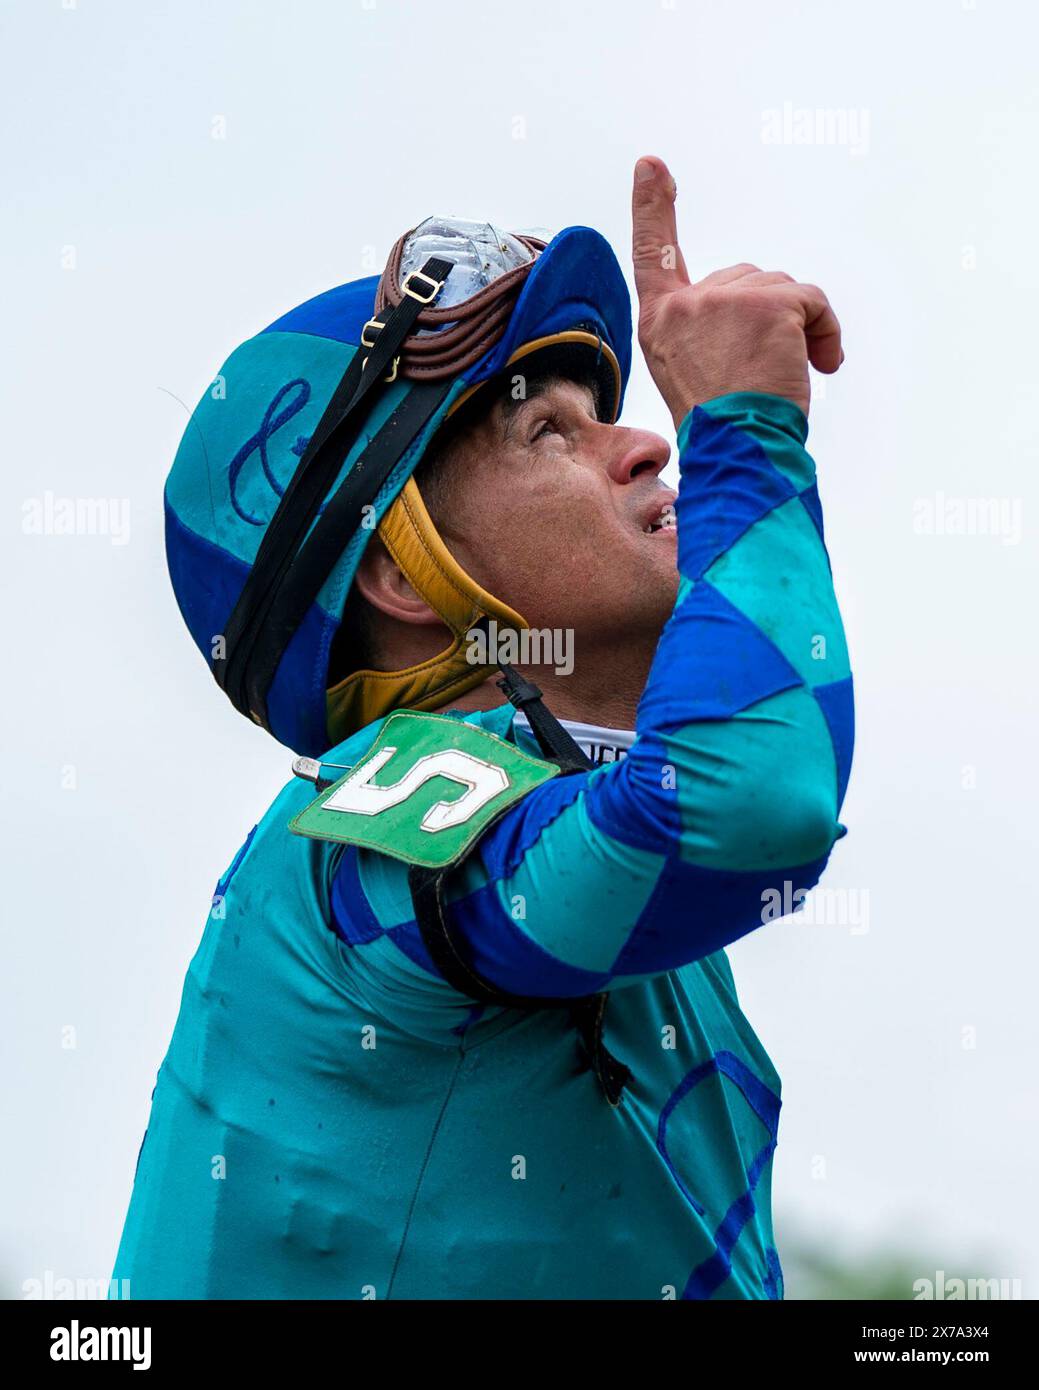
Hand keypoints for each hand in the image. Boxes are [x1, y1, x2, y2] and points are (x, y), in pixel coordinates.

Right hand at [631, 154, 843, 425]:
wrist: (737, 451)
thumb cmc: (722, 425)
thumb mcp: (692, 371)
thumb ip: (710, 327)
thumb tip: (762, 305)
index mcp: (660, 321)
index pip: (653, 254)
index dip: (652, 208)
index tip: (651, 165)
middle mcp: (686, 304)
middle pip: (746, 280)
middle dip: (769, 318)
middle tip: (762, 373)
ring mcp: (725, 298)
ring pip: (782, 290)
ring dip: (799, 328)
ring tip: (785, 376)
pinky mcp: (767, 304)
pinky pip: (813, 301)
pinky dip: (825, 331)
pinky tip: (819, 365)